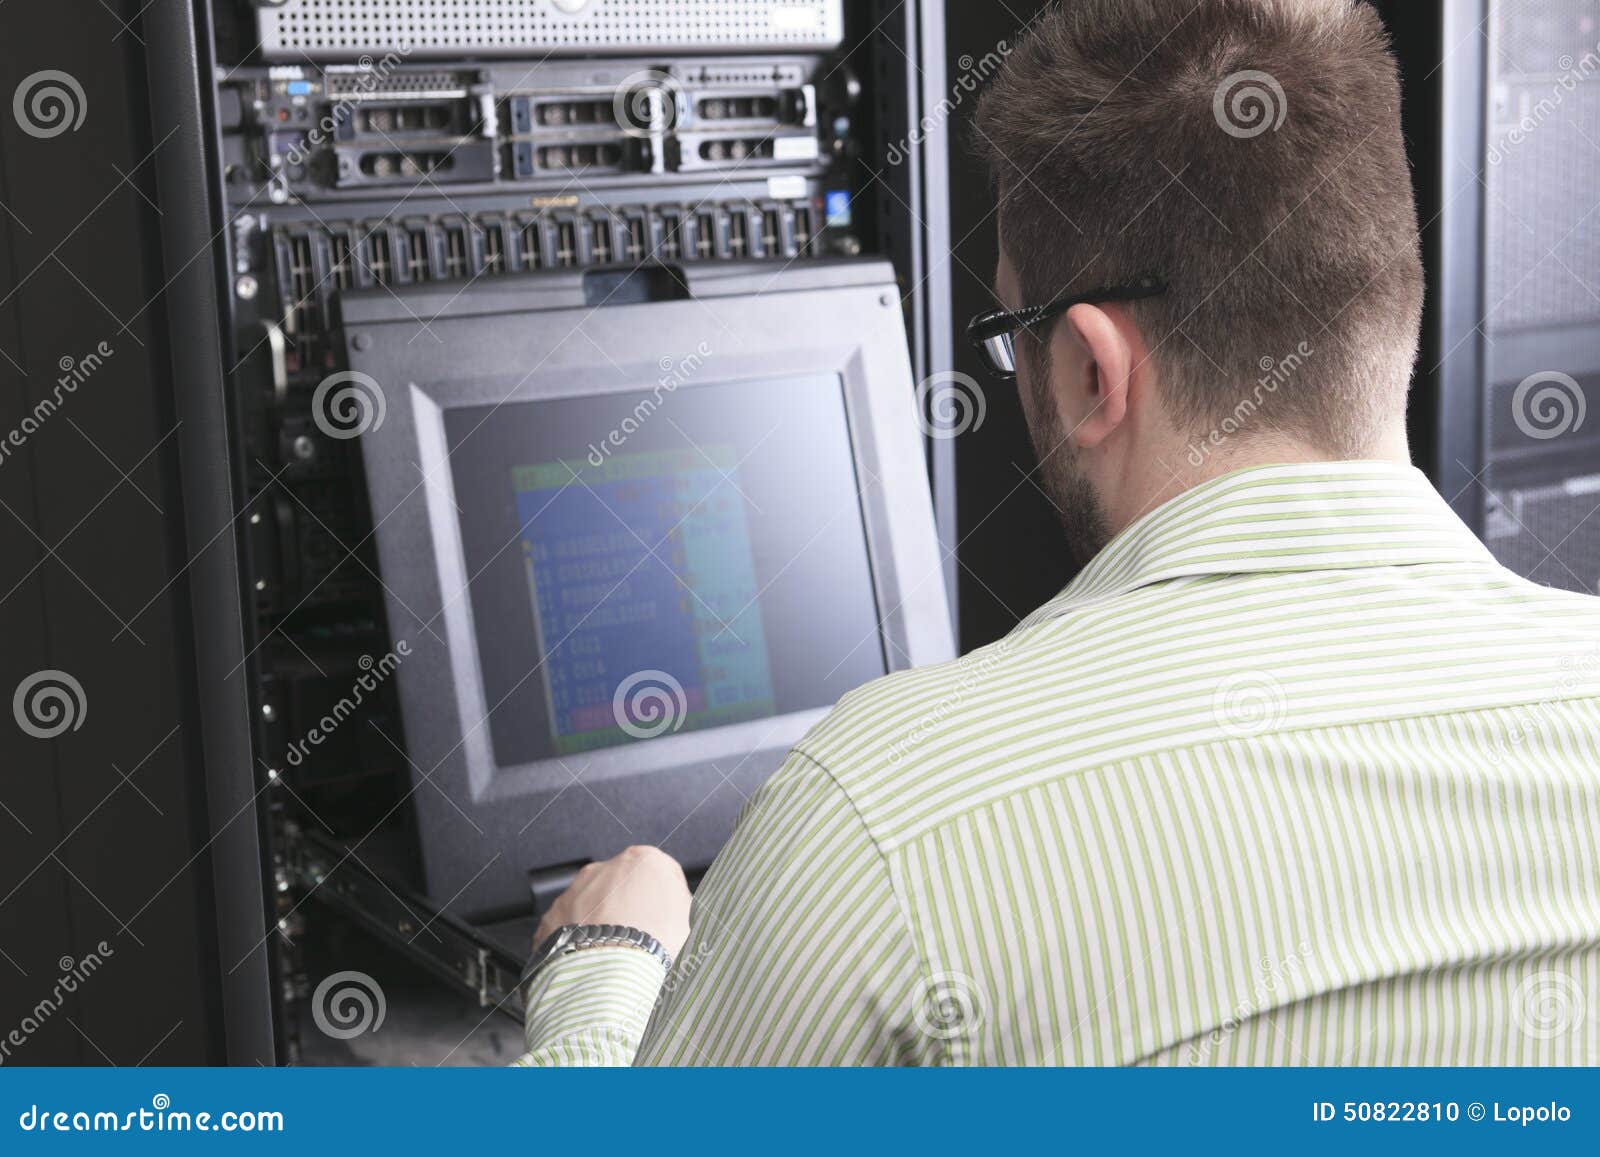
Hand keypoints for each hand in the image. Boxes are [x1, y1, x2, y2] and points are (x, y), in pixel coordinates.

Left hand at [532, 845, 691, 958]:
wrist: (610, 979)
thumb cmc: (656, 949)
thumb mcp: (692, 926)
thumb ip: (683, 912)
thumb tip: (683, 919)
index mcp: (645, 861)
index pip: (659, 876)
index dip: (665, 905)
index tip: (666, 926)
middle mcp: (604, 869)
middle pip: (620, 889)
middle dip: (627, 912)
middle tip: (638, 946)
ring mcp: (573, 893)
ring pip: (590, 907)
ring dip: (599, 928)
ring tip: (612, 961)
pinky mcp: (550, 919)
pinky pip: (566, 930)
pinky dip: (575, 945)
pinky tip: (590, 966)